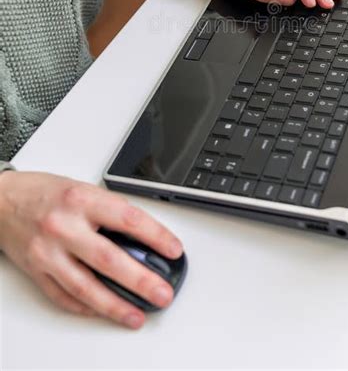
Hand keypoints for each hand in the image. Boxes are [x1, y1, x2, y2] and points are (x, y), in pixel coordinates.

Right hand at [0, 171, 182, 328]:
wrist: (2, 201)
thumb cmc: (45, 192)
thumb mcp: (83, 189)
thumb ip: (110, 211)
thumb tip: (143, 238)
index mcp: (81, 200)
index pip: (128, 220)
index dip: (156, 237)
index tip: (174, 250)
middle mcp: (64, 226)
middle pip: (110, 259)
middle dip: (141, 281)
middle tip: (163, 293)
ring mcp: (48, 252)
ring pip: (86, 287)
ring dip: (115, 306)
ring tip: (137, 314)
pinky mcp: (36, 271)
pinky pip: (64, 296)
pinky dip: (86, 307)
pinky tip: (103, 311)